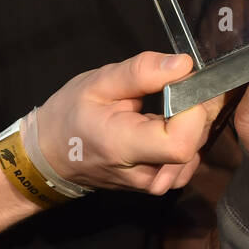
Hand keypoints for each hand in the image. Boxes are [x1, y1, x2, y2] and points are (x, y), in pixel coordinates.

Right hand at [34, 52, 223, 195]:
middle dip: (193, 107)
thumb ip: (142, 72)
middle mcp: (144, 174)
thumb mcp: (99, 82)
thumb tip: (184, 64)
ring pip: (196, 149)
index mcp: (124, 147)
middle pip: (194, 142)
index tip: (180, 83)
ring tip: (165, 103)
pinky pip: (189, 158)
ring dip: (190, 121)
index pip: (182, 142)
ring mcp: (153, 184)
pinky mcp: (160, 183)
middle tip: (172, 86)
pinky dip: (185, 135)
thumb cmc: (71, 115)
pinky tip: (165, 122)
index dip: (191, 109)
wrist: (52, 155)